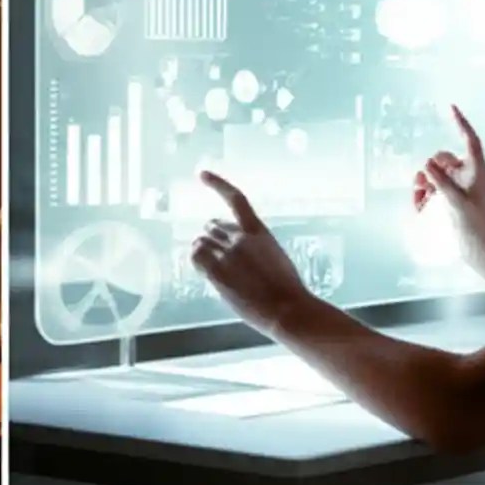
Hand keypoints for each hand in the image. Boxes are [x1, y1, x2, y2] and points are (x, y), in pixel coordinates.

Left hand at [190, 171, 314, 334]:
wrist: (288, 310)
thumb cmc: (288, 293)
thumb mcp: (276, 260)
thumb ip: (256, 251)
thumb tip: (239, 258)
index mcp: (260, 232)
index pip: (236, 200)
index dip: (217, 185)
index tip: (202, 174)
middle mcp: (241, 237)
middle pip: (212, 226)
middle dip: (212, 238)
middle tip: (219, 257)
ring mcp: (228, 253)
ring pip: (201, 242)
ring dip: (204, 252)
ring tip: (216, 269)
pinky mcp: (217, 270)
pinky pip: (196, 257)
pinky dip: (197, 261)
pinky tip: (205, 271)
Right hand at [413, 105, 484, 265]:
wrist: (481, 249)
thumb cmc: (476, 225)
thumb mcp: (456, 201)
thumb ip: (441, 180)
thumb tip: (427, 163)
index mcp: (477, 171)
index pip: (469, 140)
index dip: (460, 123)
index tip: (450, 107)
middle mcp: (468, 175)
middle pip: (443, 158)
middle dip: (429, 168)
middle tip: (422, 185)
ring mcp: (459, 187)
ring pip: (433, 173)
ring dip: (423, 182)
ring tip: (418, 197)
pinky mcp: (451, 199)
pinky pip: (431, 188)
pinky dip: (423, 195)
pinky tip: (418, 207)